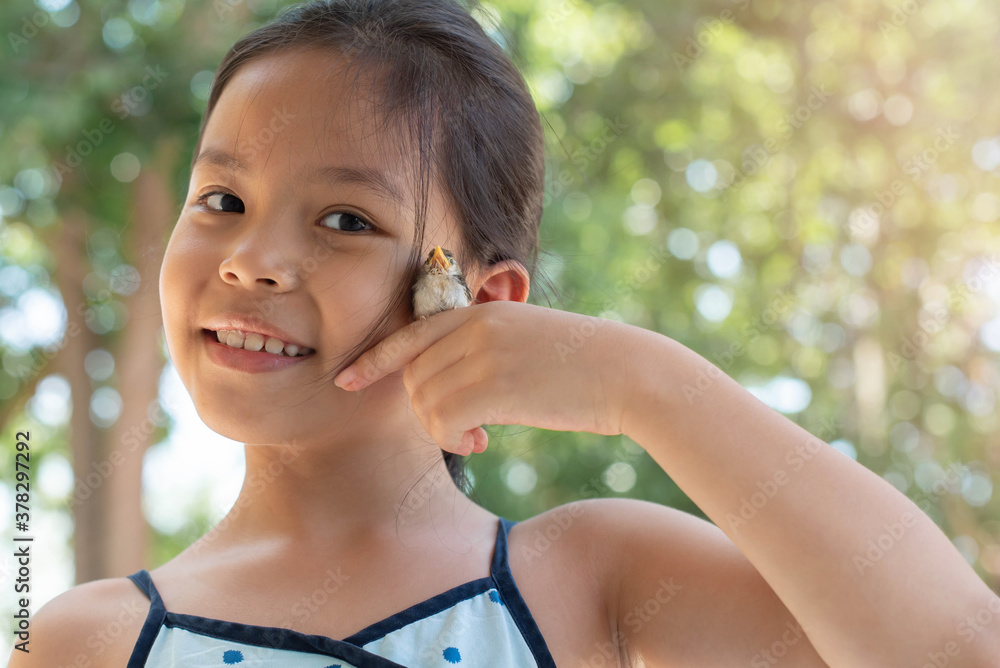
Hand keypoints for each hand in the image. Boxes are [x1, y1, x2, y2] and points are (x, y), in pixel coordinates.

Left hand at [332, 301, 631, 455]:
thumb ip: (484, 348)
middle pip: (414, 377)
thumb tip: (446, 387)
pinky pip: (445, 421)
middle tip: (464, 430)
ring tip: (476, 436)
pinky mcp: (497, 386)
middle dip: (427, 411)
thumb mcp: (527, 339)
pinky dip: (454, 440)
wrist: (630, 373)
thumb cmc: (583, 365)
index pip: (410, 334)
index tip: (345, 379)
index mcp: (482, 311)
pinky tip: (483, 443)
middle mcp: (476, 326)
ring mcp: (485, 353)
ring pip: (425, 401)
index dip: (373, 360)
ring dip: (442, 429)